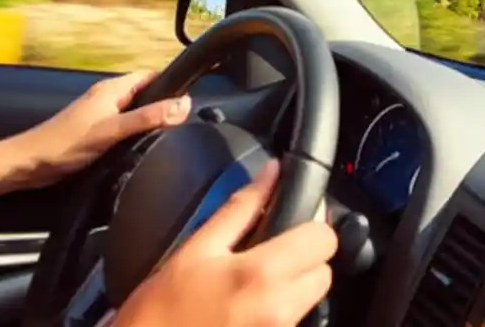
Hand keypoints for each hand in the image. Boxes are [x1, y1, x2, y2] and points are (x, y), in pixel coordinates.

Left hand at [6, 71, 190, 188]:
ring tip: (162, 137)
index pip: (150, 76)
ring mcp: (100, 116)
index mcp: (111, 90)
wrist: (28, 164)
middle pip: (145, 95)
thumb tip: (182, 104)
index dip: (170, 84)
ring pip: (134, 113)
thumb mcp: (112, 130)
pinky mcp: (95, 133)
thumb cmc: (62, 145)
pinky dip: (134, 135)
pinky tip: (138, 149)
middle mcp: (106, 99)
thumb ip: (148, 117)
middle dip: (162, 106)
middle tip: (179, 123)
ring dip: (148, 122)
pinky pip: (123, 128)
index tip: (187, 99)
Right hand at [115, 160, 337, 326]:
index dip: (311, 225)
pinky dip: (280, 311)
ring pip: (311, 299)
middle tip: (270, 255)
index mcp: (261, 274)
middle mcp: (279, 309)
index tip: (292, 223)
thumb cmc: (160, 309)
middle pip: (324, 272)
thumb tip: (272, 172)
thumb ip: (240, 208)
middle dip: (305, 259)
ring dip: (294, 287)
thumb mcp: (196, 249)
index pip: (324, 239)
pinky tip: (248, 307)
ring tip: (253, 284)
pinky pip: (294, 321)